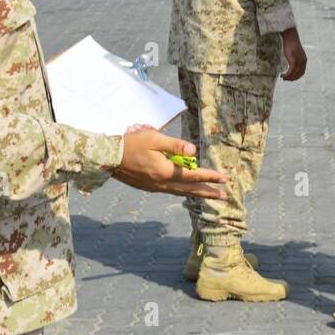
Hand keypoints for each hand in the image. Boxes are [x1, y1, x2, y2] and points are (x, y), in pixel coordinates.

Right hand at [114, 126, 228, 198]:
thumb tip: (194, 151)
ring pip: (180, 192)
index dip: (209, 176)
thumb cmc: (131, 144)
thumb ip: (175, 145)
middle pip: (189, 189)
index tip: (224, 178)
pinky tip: (186, 189)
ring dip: (196, 193)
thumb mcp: (154, 139)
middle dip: (208, 192)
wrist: (109, 158)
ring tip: (209, 194)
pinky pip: (170, 191)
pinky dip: (182, 191)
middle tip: (225, 196)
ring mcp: (154, 187)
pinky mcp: (149, 187)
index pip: (192, 175)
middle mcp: (161, 183)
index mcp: (164, 172)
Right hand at [281, 28, 306, 80]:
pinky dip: (287, 75)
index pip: (301, 73)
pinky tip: (282, 75)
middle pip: (298, 74)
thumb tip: (292, 62)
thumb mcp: (294, 52)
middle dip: (291, 79)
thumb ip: (295, 58)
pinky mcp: (293, 60)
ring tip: (282, 77)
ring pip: (294, 74)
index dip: (296, 77)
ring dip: (288, 77)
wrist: (290, 37)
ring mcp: (299, 61)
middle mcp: (303, 62)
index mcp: (304, 60)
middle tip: (284, 79)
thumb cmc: (291, 44)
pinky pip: (290, 71)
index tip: (289, 78)